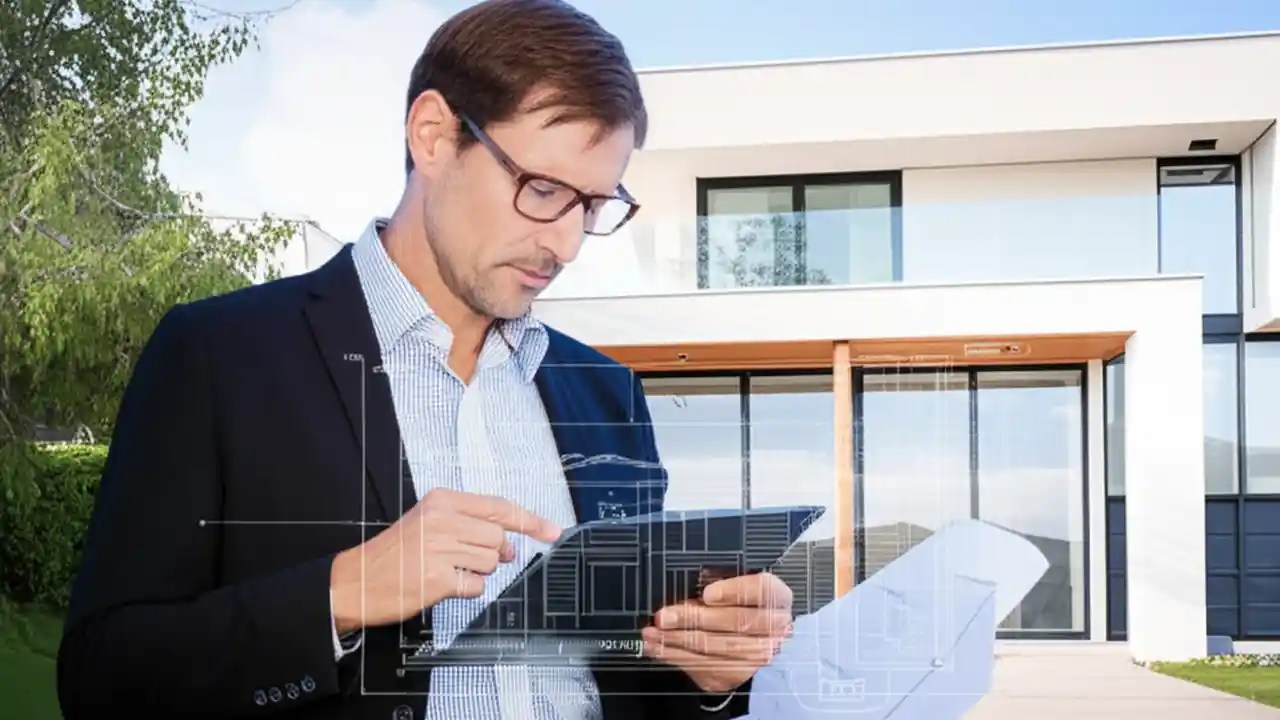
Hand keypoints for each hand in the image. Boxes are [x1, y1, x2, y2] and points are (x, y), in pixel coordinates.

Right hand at [329, 487, 560, 633]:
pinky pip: (476, 586)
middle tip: (466, 559)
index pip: (499, 507)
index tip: (552, 531)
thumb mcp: (428, 523)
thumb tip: (510, 546)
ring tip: (444, 568)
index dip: (530, 520)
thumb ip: (470, 526)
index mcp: (442, 501)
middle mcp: (442, 520)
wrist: (355, 581)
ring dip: (475, 572)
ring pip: (490, 563)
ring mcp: (440, 549)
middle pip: (498, 538)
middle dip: (492, 554)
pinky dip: (464, 590)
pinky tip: (440, 584)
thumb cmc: (394, 554)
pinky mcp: (438, 578)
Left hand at [641, 572, 793, 693]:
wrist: (748, 636)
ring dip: (677, 641)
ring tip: (652, 633)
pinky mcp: (736, 674)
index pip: (761, 589)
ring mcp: (757, 655)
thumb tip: (688, 584)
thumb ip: (718, 578)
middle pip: (735, 623)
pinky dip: (676, 656)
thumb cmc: (737, 601)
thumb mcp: (733, 581)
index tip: (707, 593)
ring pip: (715, 648)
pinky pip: (703, 667)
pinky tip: (657, 647)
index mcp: (777, 597)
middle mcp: (774, 628)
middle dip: (694, 619)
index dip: (734, 591)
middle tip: (664, 617)